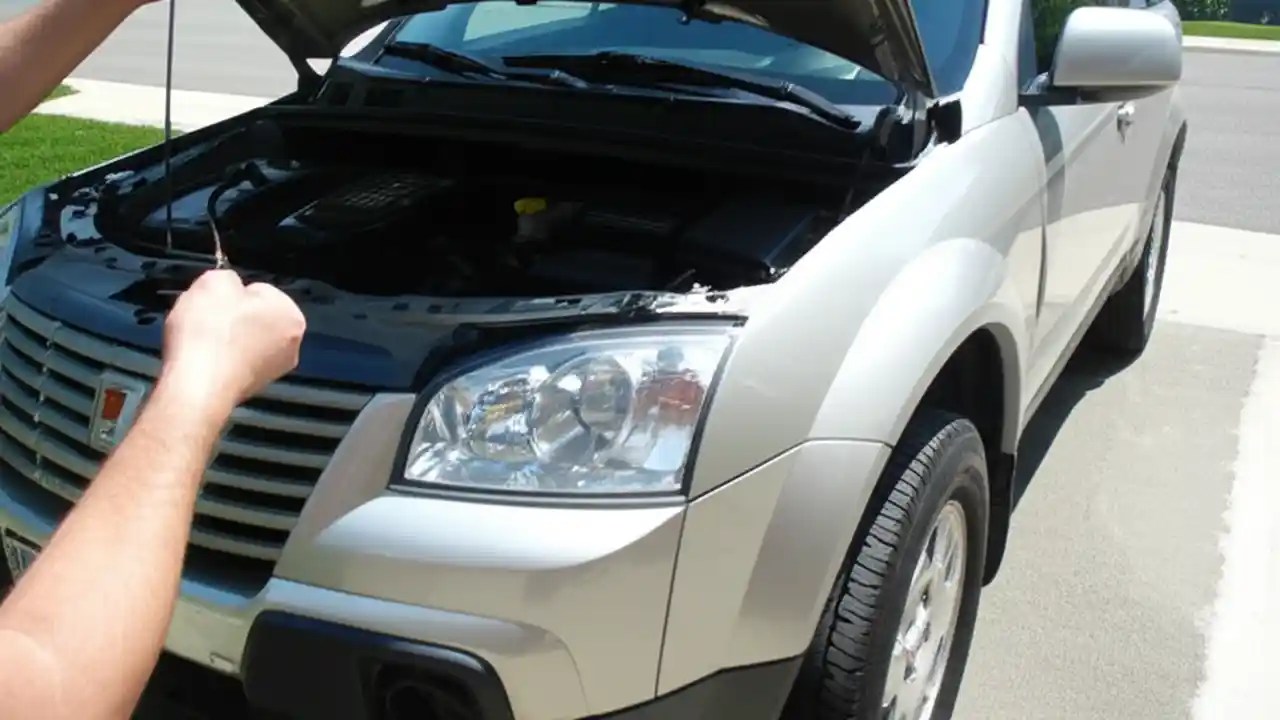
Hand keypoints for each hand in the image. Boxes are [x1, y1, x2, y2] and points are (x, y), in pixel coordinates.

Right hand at [160, 270, 305, 413]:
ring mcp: (275, 370)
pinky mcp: (253, 390)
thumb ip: (228, 278)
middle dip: (230, 317)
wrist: (196, 386)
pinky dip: (219, 360)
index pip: (258, 291)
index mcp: (292, 315)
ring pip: (242, 341)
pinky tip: (203, 361)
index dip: (230, 294)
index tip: (213, 304)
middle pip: (253, 317)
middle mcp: (293, 345)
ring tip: (202, 342)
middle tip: (206, 321)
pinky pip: (234, 363)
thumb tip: (231, 288)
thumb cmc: (210, 329)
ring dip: (224, 339)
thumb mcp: (214, 282)